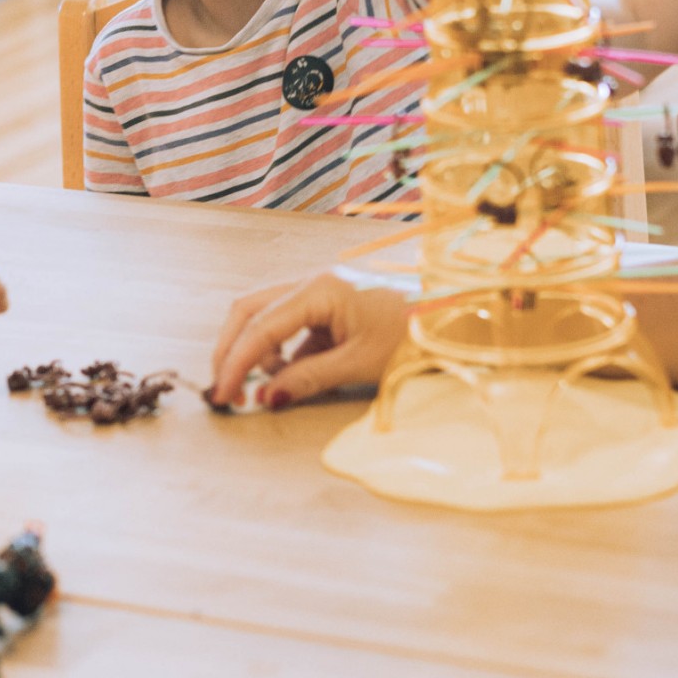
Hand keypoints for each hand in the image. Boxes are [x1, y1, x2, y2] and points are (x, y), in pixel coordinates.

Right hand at [209, 271, 408, 406]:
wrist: (456, 316)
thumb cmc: (416, 334)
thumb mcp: (360, 363)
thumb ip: (308, 378)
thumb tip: (266, 397)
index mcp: (321, 288)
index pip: (259, 325)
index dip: (234, 363)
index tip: (222, 396)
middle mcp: (314, 279)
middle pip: (250, 309)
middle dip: (233, 349)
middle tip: (227, 389)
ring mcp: (321, 288)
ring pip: (267, 314)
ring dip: (259, 350)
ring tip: (273, 386)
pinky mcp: (330, 302)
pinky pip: (292, 324)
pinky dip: (284, 350)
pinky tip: (295, 374)